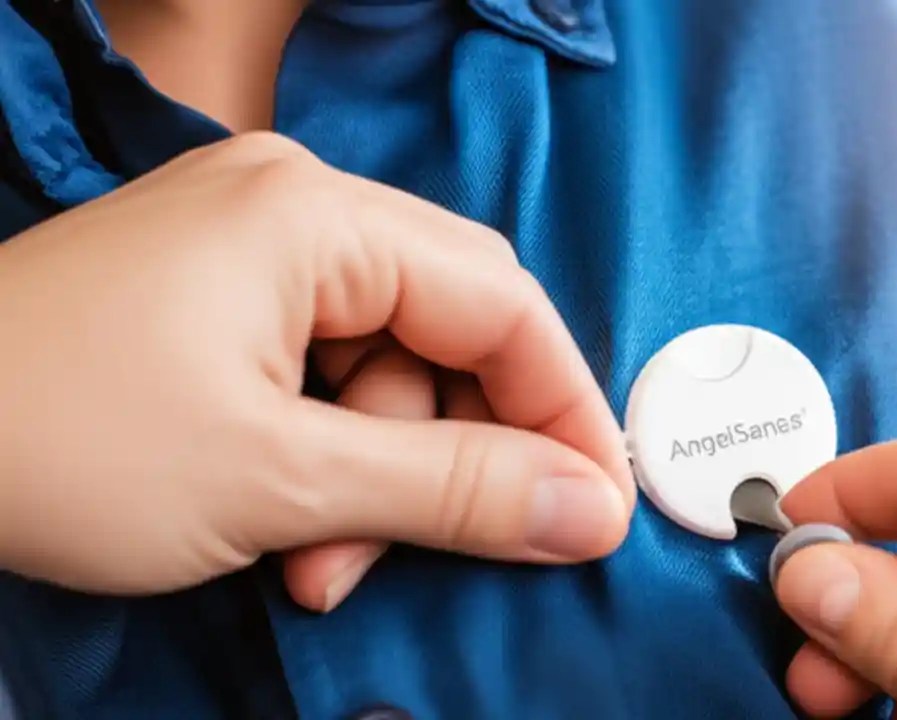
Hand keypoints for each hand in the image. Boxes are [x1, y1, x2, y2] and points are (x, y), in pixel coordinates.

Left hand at [0, 133, 633, 608]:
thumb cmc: (57, 441)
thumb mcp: (283, 481)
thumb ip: (456, 493)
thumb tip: (589, 509)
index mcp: (314, 215)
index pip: (498, 301)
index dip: (560, 406)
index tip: (594, 501)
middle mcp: (290, 212)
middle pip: (440, 339)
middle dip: (436, 461)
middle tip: (414, 549)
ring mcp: (246, 253)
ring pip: (379, 376)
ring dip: (368, 483)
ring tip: (307, 560)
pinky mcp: (214, 303)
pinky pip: (317, 378)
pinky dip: (318, 462)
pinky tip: (277, 526)